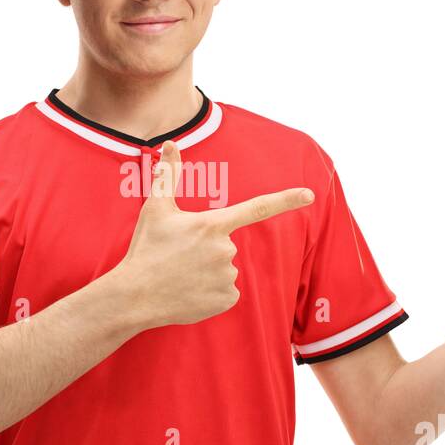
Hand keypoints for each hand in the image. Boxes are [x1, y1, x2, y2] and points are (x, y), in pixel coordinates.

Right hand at [112, 139, 313, 327]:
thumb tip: (169, 144)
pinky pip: (226, 292)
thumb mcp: (155, 209)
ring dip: (208, 271)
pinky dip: (211, 292)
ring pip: (226, 269)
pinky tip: (189, 292)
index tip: (310, 195)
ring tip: (181, 275)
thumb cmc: (145, 249)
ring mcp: (226, 277)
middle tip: (179, 256)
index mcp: (212, 225)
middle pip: (227, 245)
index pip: (257, 208)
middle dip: (208, 249)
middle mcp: (225, 250)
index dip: (286, 200)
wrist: (134, 296)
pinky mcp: (225, 300)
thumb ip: (168, 175)